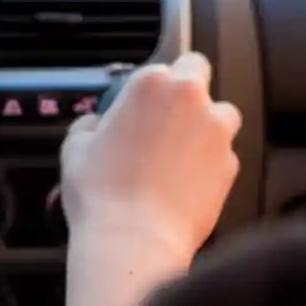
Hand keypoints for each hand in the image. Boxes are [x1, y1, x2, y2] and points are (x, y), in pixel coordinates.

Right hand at [60, 52, 241, 263]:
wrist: (134, 241)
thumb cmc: (102, 194)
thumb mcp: (75, 149)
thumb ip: (88, 125)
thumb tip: (94, 126)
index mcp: (151, 83)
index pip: (163, 64)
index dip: (151, 85)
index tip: (139, 104)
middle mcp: (190, 99)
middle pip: (198, 73)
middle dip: (186, 88)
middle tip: (165, 116)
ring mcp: (216, 132)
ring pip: (221, 114)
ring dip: (205, 125)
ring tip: (180, 152)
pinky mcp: (231, 166)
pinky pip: (224, 155)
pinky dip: (210, 163)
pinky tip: (186, 182)